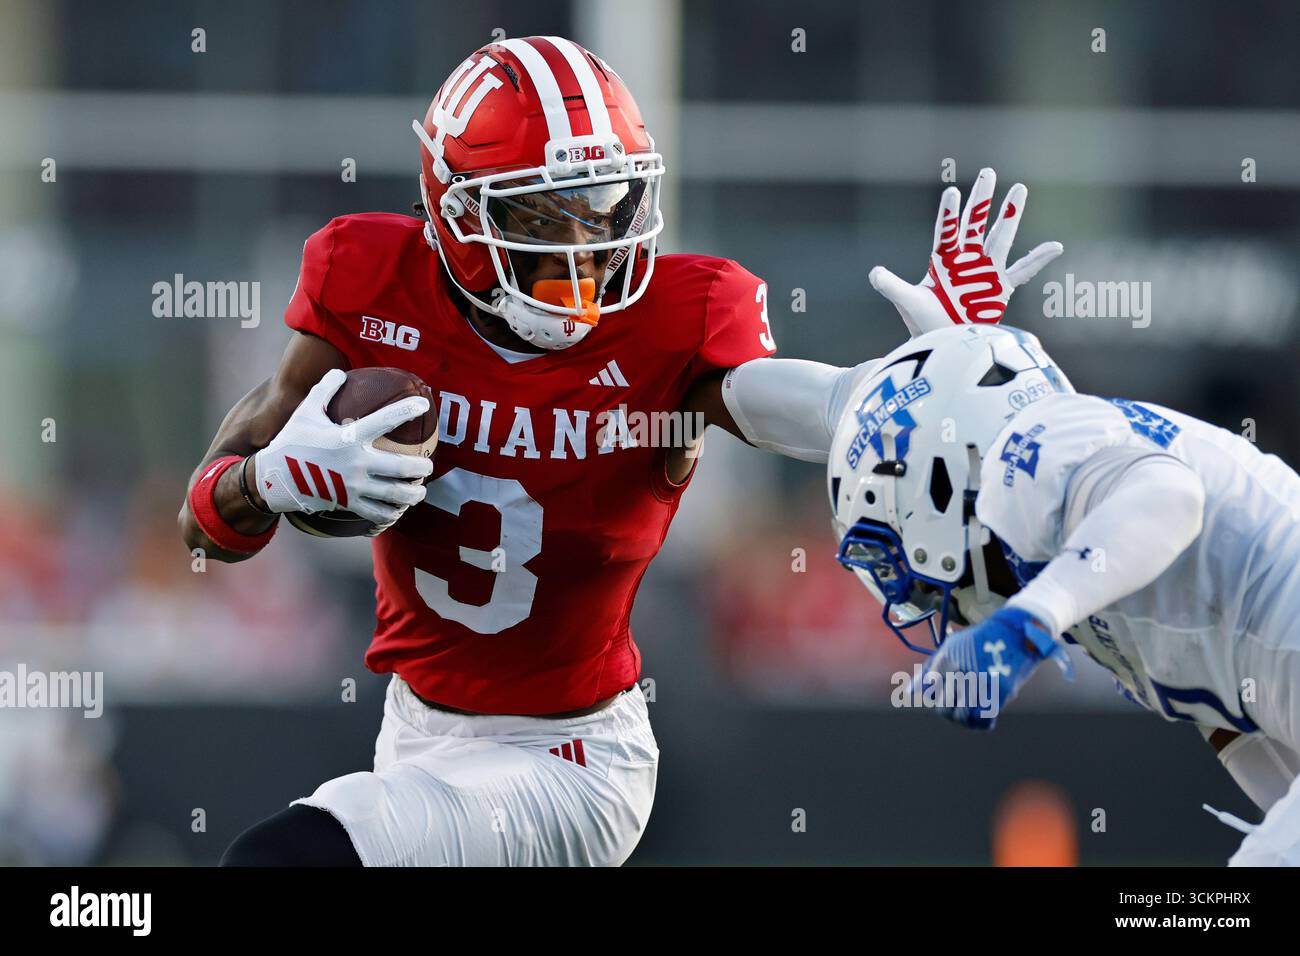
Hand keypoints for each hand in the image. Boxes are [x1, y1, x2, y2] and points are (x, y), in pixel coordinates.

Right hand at [253, 368, 433, 526]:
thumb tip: (339, 372)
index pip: (384, 420)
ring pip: (395, 496)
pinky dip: (391, 515)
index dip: (406, 411)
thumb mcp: (306, 411)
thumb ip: (324, 389)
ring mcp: (353, 487)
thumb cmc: (292, 442)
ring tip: (420, 491)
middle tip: (428, 466)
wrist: (273, 478)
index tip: (423, 405)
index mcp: (348, 438)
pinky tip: (396, 512)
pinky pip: (377, 514)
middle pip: (401, 468)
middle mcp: (355, 463)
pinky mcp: (348, 504)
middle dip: (422, 467)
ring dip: (413, 495)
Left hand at [869, 168, 1062, 334]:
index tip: (953, 192)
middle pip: (975, 224)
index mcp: (943, 260)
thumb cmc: (925, 321)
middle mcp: (966, 260)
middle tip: (987, 173)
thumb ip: (892, 286)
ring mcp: (986, 271)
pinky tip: (1055, 246)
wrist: (945, 342)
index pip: (947, 230)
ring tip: (1019, 189)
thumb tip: (873, 274)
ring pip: (1000, 237)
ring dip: (1010, 215)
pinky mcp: (1001, 287)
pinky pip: (1023, 270)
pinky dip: (1038, 259)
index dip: (950, 213)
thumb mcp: (909, 302)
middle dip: (981, 200)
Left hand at [919, 607, 1070, 729]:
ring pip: (962, 716)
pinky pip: (983, 718)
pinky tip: (981, 719)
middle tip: (956, 707)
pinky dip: (979, 723)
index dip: (934, 697)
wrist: (1015, 631)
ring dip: (963, 719)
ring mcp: (980, 682)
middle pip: (944, 707)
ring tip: (968, 713)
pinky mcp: (999, 691)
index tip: (941, 695)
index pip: (930, 690)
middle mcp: (961, 671)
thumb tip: (910, 691)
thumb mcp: (951, 646)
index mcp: (946, 659)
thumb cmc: (980, 640)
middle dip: (948, 710)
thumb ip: (930, 667)